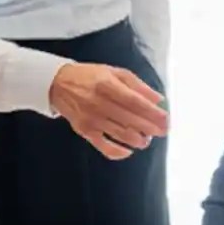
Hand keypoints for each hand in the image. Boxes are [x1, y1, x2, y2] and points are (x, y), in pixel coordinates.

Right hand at [49, 63, 167, 158]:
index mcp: (107, 85)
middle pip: (130, 119)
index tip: (165, 118)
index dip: (152, 112)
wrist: (58, 84)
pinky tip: (129, 150)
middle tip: (163, 130)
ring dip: (138, 139)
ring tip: (147, 139)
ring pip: (120, 134)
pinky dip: (118, 151)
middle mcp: (99, 103)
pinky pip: (103, 146)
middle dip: (150, 127)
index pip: (135, 102)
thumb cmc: (89, 76)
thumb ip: (138, 85)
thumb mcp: (114, 72)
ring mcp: (91, 119)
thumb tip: (158, 99)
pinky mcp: (85, 131)